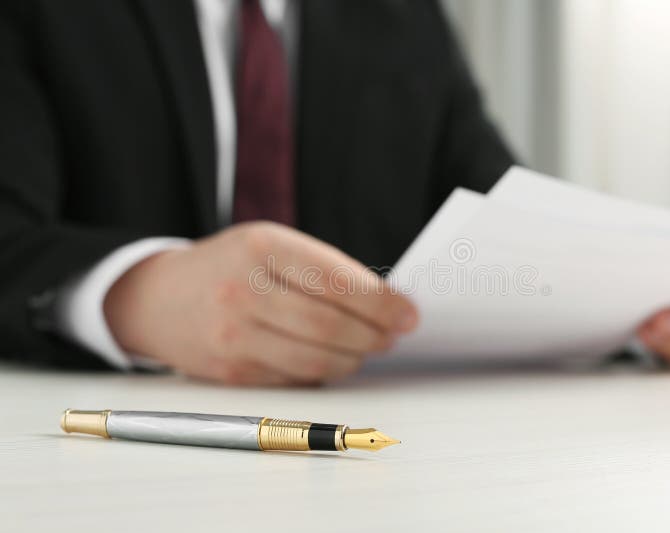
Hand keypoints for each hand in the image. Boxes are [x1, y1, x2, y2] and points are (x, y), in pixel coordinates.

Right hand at [104, 223, 417, 385]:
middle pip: (330, 325)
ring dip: (354, 358)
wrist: (157, 298)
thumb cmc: (228, 266)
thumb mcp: (269, 244)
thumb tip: (384, 303)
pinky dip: (324, 372)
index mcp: (261, 247)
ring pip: (316, 360)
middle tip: (394, 335)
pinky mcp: (231, 371)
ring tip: (368, 347)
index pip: (336, 280)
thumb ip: (322, 268)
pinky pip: (295, 378)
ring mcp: (234, 335)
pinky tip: (334, 359)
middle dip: (375, 335)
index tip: (409, 313)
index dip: (381, 303)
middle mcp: (243, 290)